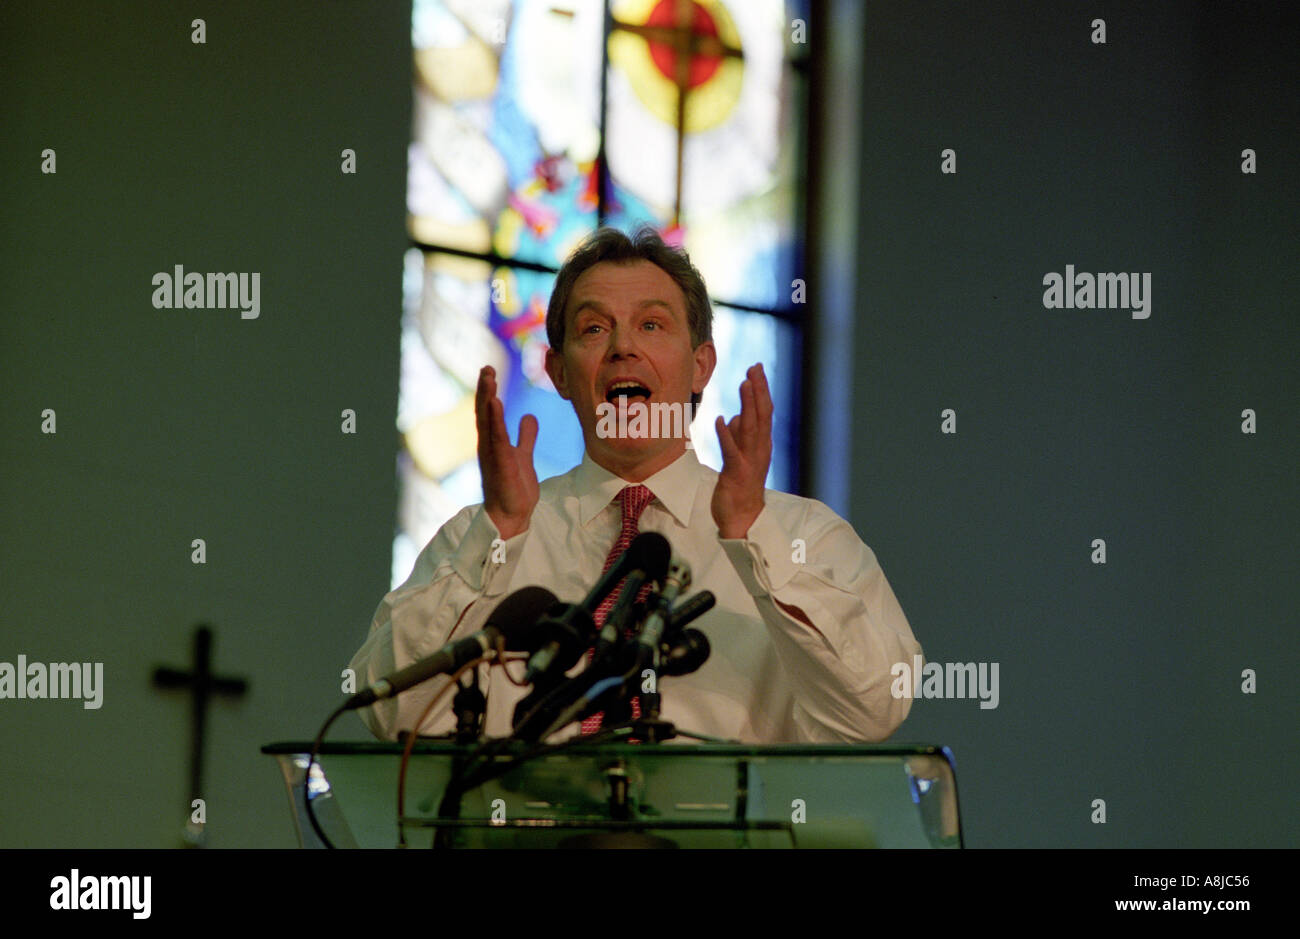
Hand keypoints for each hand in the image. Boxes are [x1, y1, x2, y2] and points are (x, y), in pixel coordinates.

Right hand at [476, 366, 538, 539]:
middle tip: (486, 367)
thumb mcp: (523, 455)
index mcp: (493, 443)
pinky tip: (495, 403)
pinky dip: (495, 420)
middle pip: (484, 412)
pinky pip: (497, 438)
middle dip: (485, 389)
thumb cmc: (514, 488)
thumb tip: (528, 416)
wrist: (513, 516)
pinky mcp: (501, 464)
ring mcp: (492, 455)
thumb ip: (525, 436)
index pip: (489, 412)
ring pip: (487, 421)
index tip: (489, 371)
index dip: (488, 392)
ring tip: (488, 377)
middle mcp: (488, 446)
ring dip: (487, 398)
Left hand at [712, 363, 771, 538]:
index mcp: (762, 444)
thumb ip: (738, 436)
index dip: (761, 389)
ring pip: (751, 429)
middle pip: (762, 415)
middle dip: (758, 390)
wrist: (742, 518)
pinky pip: (732, 451)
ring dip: (747, 405)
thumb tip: (734, 417)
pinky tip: (721, 420)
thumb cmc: (741, 486)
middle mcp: (760, 449)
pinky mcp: (737, 474)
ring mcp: (750, 461)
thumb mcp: (740, 456)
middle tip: (755, 368)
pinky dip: (727, 435)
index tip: (755, 368)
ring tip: (744, 384)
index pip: (764, 411)